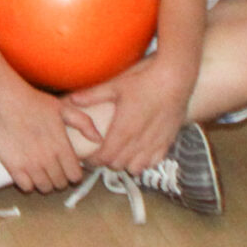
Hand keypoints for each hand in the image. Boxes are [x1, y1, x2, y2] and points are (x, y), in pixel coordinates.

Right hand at [0, 80, 86, 193]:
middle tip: (53, 171)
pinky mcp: (13, 166)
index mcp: (61, 147)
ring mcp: (30, 164)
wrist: (4, 99)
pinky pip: (26, 187)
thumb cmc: (33, 102)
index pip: (75, 176)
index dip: (73, 174)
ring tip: (41, 173)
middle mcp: (47, 158)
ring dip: (45, 183)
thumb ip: (84, 123)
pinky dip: (28, 183)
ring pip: (44, 188)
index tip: (68, 169)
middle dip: (59, 179)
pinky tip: (27, 173)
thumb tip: (98, 139)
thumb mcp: (63, 107)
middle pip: (60, 184)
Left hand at [70, 52, 190, 175]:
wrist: (176, 79)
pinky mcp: (168, 141)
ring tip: (117, 153)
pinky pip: (153, 162)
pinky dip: (143, 162)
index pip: (105, 158)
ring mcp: (155, 143)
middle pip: (118, 165)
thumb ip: (92, 95)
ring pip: (136, 167)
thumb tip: (70, 99)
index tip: (86, 156)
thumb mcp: (115, 85)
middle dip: (106, 162)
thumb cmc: (144, 79)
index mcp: (124, 129)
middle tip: (98, 154)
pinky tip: (137, 152)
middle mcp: (140, 141)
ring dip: (125, 164)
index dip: (93, 160)